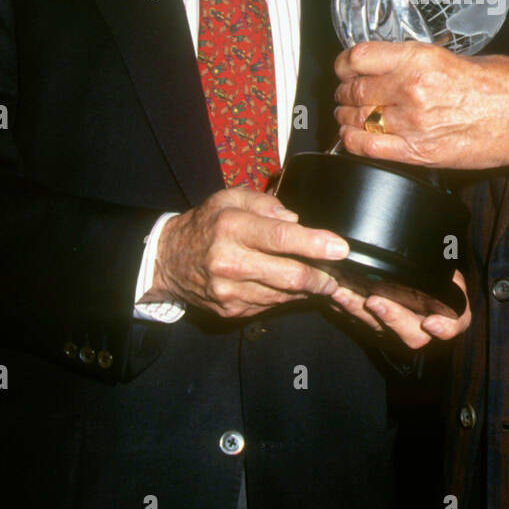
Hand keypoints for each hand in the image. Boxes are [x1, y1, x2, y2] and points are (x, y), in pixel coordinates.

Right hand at [151, 187, 349, 318]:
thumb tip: (296, 219)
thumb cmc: (205, 224)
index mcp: (231, 228)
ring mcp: (230, 291)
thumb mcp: (229, 198)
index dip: (315, 244)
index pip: (281, 238)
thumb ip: (265, 202)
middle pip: (290, 275)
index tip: (341, 248)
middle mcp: (230, 262)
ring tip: (319, 278)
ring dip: (308, 288)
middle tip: (336, 272)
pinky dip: (288, 296)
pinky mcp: (232, 310)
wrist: (168, 261)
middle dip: (322, 276)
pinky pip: (272, 305)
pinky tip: (291, 286)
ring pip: (285, 294)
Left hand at [327, 270, 472, 350]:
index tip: (431, 322)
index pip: (455, 325)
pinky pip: (359, 321)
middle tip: (374, 301)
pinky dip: (346, 306)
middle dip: (393, 318)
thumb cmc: (433, 271)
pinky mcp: (374, 325)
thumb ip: (442, 262)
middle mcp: (423, 325)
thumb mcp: (445, 264)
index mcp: (448, 311)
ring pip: (380, 329)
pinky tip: (335, 292)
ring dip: (360, 312)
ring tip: (344, 293)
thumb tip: (442, 243)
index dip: (446, 328)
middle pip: (413, 335)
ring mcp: (397, 328)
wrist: (412, 277)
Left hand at [334, 42, 508, 173]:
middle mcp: (411, 89)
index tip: (345, 66)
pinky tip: (351, 136)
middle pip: (355, 90)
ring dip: (346, 116)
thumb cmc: (506, 86)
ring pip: (358, 119)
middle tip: (345, 92)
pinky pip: (369, 148)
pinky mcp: (419, 153)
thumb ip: (424, 61)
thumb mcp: (461, 57)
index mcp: (421, 59)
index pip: (360, 58)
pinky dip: (353, 141)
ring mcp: (412, 123)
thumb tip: (399, 65)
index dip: (345, 63)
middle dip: (344, 91)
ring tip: (347, 114)